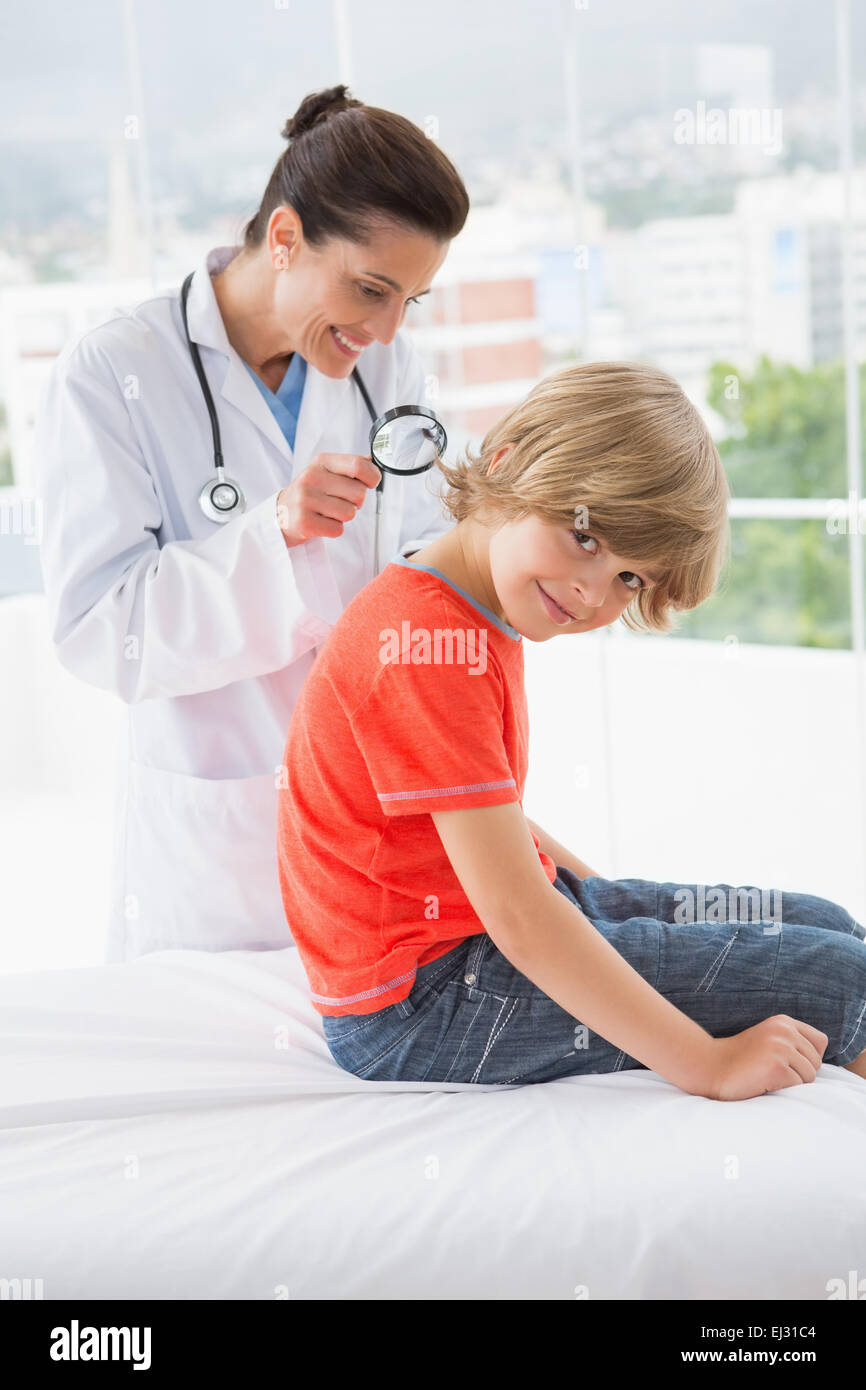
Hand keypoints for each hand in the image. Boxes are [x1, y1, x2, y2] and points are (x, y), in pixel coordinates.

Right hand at [276, 452, 380, 546]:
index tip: (370, 483)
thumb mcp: (326, 472)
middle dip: (356, 502)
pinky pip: (338, 529)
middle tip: (340, 502)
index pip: (358, 464)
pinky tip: (321, 522)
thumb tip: (373, 461)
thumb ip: (349, 467)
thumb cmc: (310, 493)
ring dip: (344, 517)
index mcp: (321, 462)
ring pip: (349, 513)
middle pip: (358, 493)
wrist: (280, 514)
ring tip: (328, 512)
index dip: (372, 476)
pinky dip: (334, 529)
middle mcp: (311, 477)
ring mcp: (306, 500)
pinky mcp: (304, 522)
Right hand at [696, 1015, 828, 1100]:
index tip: (788, 1061)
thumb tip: (819, 1062)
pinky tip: (762, 1082)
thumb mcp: (768, 1039)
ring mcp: (780, 1048)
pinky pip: (796, 1086)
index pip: (820, 1041)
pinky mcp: (776, 1068)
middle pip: (816, 1062)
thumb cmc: (740, 1058)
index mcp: (783, 1022)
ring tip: (767, 1077)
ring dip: (791, 1083)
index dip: (808, 1056)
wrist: (711, 1066)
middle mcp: (784, 1031)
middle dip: (799, 1072)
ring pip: (809, 1076)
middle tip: (772, 1071)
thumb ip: (792, 1042)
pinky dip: (782, 1090)